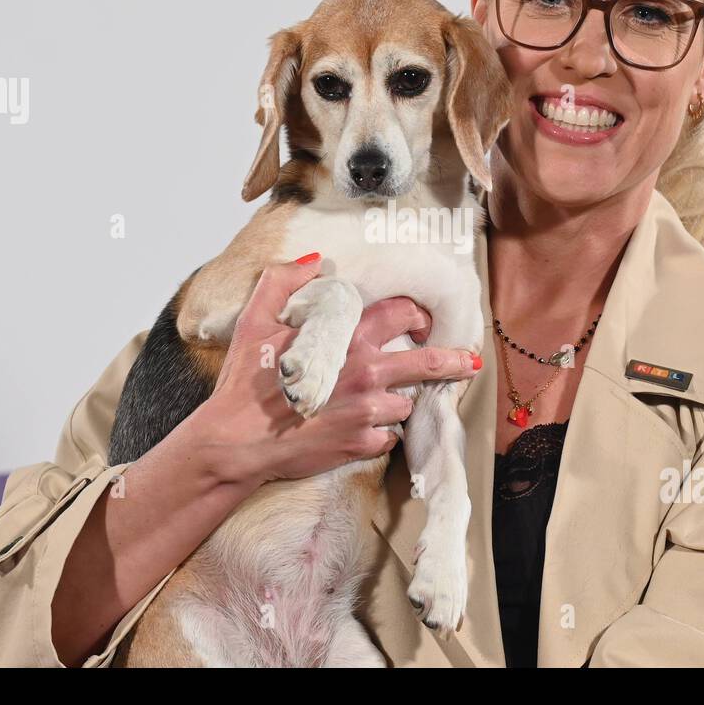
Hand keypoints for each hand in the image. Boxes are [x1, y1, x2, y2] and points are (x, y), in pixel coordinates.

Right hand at [180, 255, 480, 485]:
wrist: (235, 441)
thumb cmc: (244, 382)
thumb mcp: (256, 320)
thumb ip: (283, 281)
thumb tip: (313, 260)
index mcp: (347, 337)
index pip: (402, 314)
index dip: (418, 315)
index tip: (425, 322)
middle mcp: (366, 372)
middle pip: (428, 363)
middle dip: (454, 361)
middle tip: (468, 362)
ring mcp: (367, 411)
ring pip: (407, 403)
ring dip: (399, 401)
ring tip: (379, 401)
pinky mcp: (361, 444)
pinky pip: (389, 437)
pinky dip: (380, 433)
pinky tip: (359, 428)